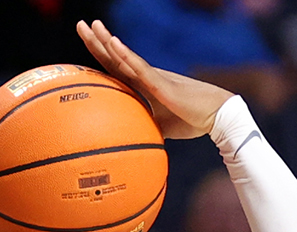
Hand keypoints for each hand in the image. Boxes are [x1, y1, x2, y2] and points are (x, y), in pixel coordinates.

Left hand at [77, 19, 232, 139]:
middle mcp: (145, 75)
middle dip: (97, 40)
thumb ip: (144, 127)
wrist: (216, 118)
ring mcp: (152, 77)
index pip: (116, 67)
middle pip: (115, 56)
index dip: (101, 53)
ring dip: (107, 41)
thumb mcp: (160, 126)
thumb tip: (130, 141)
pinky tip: (113, 43)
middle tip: (81, 25)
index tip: (87, 40)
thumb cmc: (192, 120)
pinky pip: (139, 67)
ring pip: (124, 57)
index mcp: (143, 84)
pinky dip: (125, 55)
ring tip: (92, 26)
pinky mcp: (161, 83)